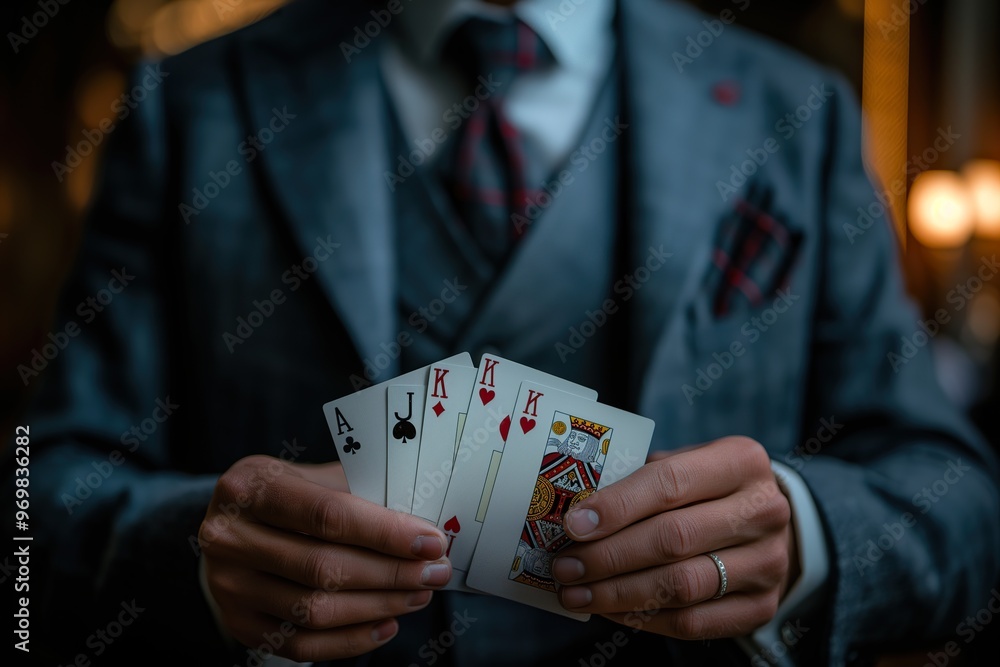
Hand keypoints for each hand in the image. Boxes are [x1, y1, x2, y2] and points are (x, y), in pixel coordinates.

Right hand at [200, 455, 451, 660]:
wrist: (233, 525)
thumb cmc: (290, 496)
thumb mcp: (314, 477)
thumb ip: (362, 494)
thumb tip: (426, 526)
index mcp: (250, 486)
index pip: (327, 514)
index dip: (385, 532)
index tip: (431, 542)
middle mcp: (228, 536)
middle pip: (323, 567)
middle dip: (391, 573)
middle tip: (435, 572)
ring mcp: (228, 585)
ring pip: (315, 610)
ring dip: (378, 606)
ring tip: (418, 595)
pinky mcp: (238, 623)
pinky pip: (301, 645)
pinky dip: (350, 640)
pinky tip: (386, 624)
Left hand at [552, 436, 795, 638]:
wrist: (766, 524)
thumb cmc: (707, 488)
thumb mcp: (684, 465)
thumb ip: (639, 480)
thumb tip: (576, 512)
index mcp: (741, 461)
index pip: (670, 483)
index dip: (617, 506)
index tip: (573, 525)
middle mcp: (763, 511)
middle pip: (674, 538)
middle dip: (609, 556)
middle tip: (566, 566)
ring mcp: (768, 562)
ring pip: (681, 585)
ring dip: (619, 593)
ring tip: (577, 594)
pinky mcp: (762, 606)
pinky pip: (693, 621)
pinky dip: (644, 619)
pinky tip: (610, 610)